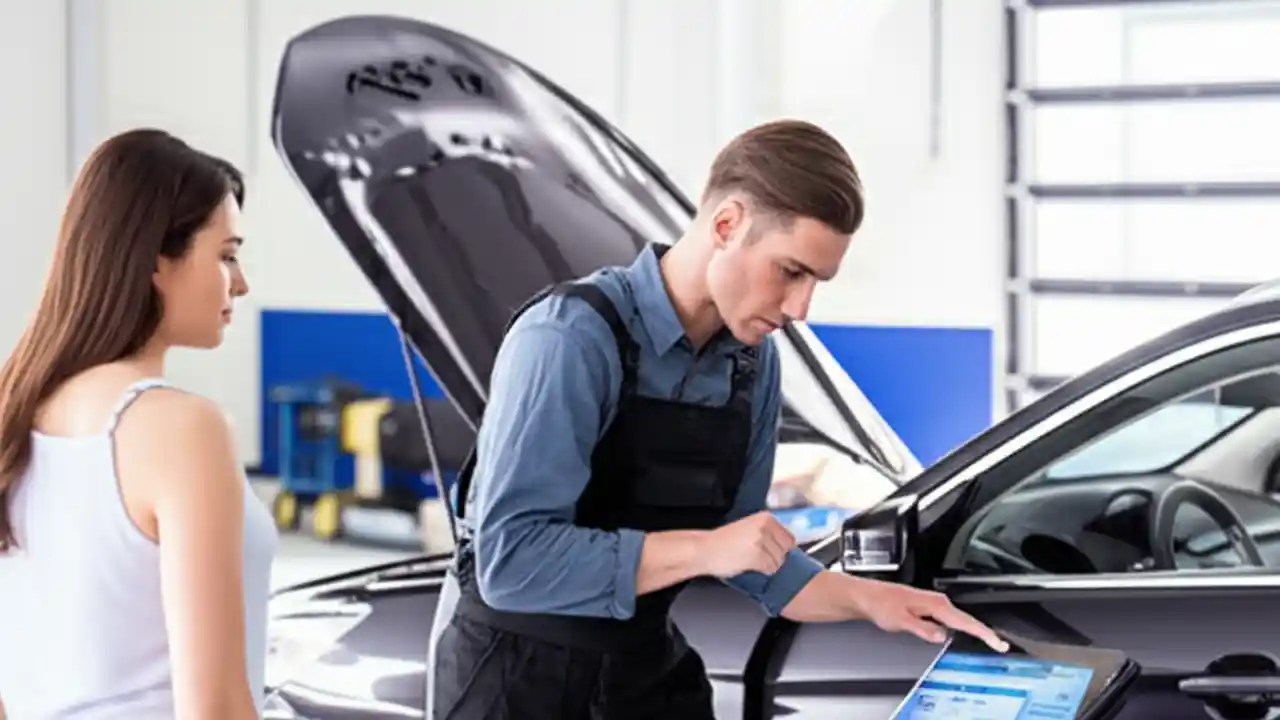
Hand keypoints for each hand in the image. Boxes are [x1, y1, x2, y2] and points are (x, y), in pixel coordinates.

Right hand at [698, 511, 795, 578]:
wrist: (705, 549)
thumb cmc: (723, 541)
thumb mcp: (749, 528)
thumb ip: (767, 533)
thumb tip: (787, 547)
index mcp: (766, 518)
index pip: (789, 538)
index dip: (780, 549)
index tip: (768, 551)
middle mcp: (766, 527)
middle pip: (785, 551)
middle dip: (774, 557)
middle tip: (757, 557)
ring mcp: (762, 541)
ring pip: (778, 561)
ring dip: (767, 565)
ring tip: (750, 560)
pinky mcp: (757, 555)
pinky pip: (770, 568)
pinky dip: (762, 571)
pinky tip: (750, 566)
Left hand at [853, 577, 1008, 652]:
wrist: (868, 597)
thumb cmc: (881, 605)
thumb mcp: (901, 621)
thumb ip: (923, 629)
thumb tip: (942, 635)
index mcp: (934, 604)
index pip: (965, 621)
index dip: (983, 633)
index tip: (998, 642)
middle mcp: (937, 601)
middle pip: (967, 620)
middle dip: (984, 632)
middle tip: (1000, 645)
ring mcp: (934, 603)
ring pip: (960, 619)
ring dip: (975, 629)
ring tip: (990, 640)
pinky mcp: (930, 607)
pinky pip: (952, 618)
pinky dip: (963, 626)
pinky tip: (966, 633)